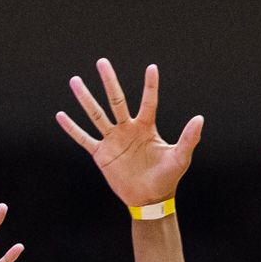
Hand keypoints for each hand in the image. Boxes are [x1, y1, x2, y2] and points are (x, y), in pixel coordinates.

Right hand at [57, 60, 202, 207]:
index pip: (149, 101)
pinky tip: (60, 115)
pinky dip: (72, 128)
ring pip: (97, 115)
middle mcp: (128, 129)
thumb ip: (189, 138)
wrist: (149, 199)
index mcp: (147, 127)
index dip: (150, 85)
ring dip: (85, 99)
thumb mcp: (180, 158)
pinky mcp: (102, 154)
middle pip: (116, 100)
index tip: (152, 67)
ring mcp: (113, 140)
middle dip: (109, 81)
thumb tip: (200, 118)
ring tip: (74, 81)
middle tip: (101, 62)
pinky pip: (84, 139)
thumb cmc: (167, 178)